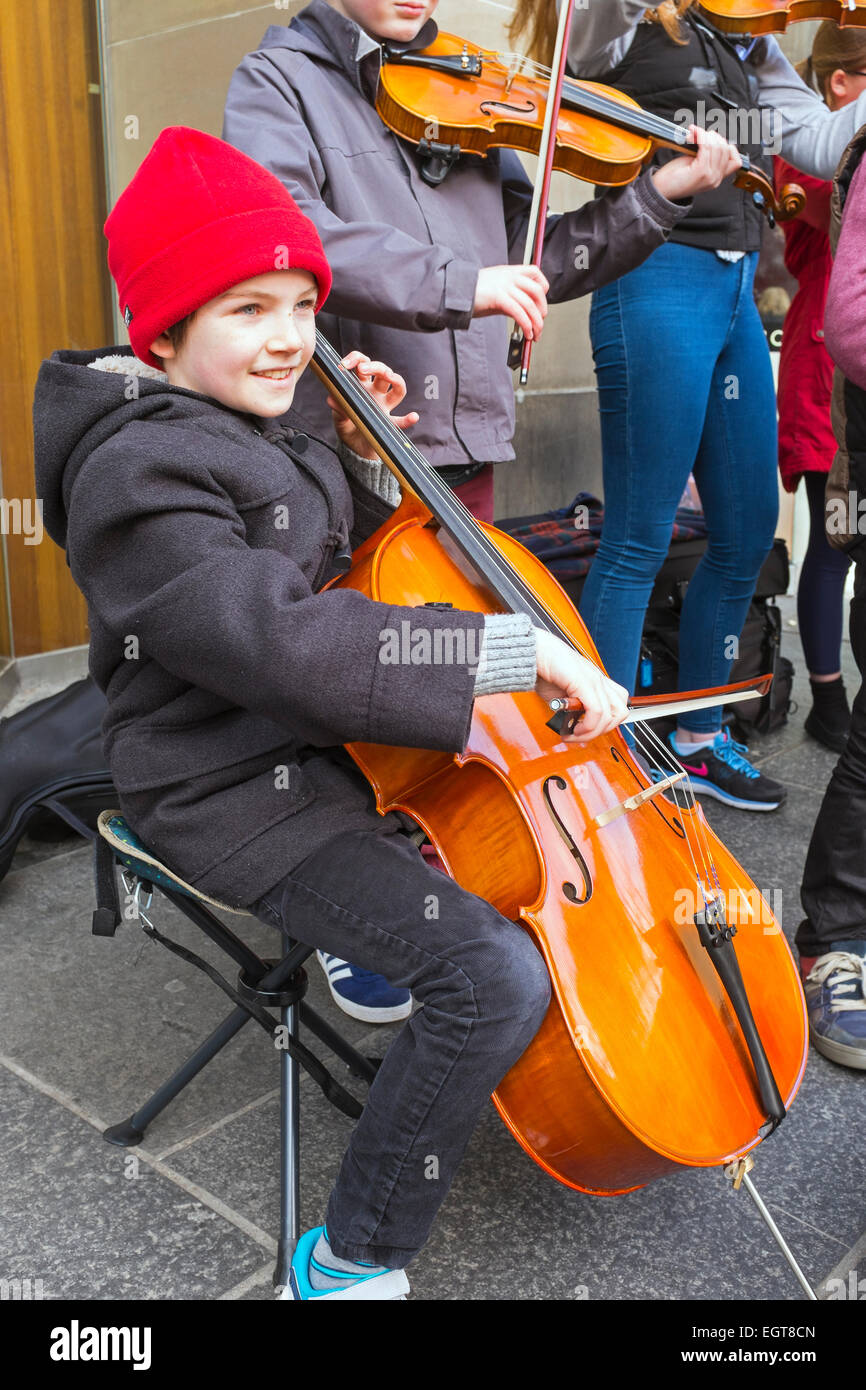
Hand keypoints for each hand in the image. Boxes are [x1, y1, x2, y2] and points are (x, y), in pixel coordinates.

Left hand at [327, 351, 418, 460]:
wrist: (354, 448)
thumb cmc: (347, 427)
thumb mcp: (339, 418)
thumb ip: (338, 408)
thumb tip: (332, 398)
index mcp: (361, 386)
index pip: (363, 364)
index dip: (356, 359)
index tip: (344, 365)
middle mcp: (375, 392)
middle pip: (382, 371)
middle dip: (375, 366)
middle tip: (362, 368)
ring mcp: (384, 406)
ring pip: (397, 387)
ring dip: (395, 379)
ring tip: (389, 376)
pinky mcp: (389, 424)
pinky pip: (401, 421)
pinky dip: (408, 419)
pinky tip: (413, 417)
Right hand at [473, 264, 549, 341]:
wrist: (453, 292)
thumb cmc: (471, 293)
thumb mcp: (495, 291)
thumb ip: (510, 297)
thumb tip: (523, 313)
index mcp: (509, 272)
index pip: (535, 273)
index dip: (543, 288)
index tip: (541, 303)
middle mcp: (509, 276)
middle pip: (537, 291)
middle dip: (542, 310)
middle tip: (540, 324)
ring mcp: (504, 286)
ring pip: (530, 304)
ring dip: (536, 323)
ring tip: (535, 335)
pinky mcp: (498, 297)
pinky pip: (519, 312)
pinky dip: (526, 325)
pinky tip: (527, 334)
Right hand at [535, 629, 629, 743]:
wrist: (534, 652)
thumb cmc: (545, 670)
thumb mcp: (563, 694)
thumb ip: (573, 708)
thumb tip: (574, 725)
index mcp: (596, 681)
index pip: (618, 706)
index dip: (606, 724)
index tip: (586, 731)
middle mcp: (599, 679)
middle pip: (620, 712)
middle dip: (601, 731)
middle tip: (581, 735)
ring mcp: (593, 680)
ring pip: (610, 715)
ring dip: (592, 732)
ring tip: (574, 734)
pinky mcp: (584, 682)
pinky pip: (596, 711)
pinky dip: (587, 726)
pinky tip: (573, 728)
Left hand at [651, 124, 741, 201]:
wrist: (661, 191)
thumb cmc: (674, 178)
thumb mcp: (695, 165)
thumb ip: (708, 156)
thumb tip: (712, 138)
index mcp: (716, 178)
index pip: (735, 160)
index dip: (727, 145)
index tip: (713, 140)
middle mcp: (716, 179)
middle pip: (726, 149)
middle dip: (713, 136)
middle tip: (699, 134)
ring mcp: (710, 176)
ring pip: (717, 146)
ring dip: (705, 135)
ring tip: (694, 134)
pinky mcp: (701, 172)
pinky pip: (707, 147)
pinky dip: (700, 136)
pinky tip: (693, 134)